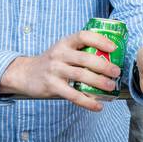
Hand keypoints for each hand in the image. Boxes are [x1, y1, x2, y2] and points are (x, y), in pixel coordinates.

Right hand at [0, 29, 122, 112]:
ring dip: (99, 82)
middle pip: (85, 58)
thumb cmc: (52, 62)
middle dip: (104, 65)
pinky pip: (73, 95)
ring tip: (111, 87)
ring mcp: (55, 70)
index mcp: (65, 43)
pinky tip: (98, 105)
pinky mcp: (52, 86)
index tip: (114, 48)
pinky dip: (87, 102)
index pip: (84, 36)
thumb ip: (81, 52)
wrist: (25, 74)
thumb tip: (111, 61)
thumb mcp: (63, 50)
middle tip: (117, 72)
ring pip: (81, 75)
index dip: (100, 40)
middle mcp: (59, 54)